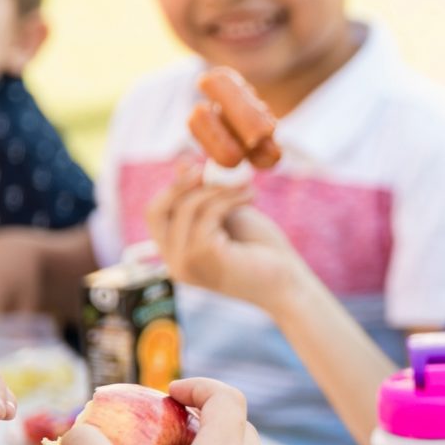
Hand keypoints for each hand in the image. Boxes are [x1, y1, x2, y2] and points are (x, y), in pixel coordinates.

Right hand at [144, 160, 302, 310]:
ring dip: (217, 191)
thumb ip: (202, 195)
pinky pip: (207, 215)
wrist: (289, 281)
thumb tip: (181, 163)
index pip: (154, 215)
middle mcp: (175, 263)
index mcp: (176, 255)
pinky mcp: (203, 257)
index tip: (197, 168)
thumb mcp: (227, 216)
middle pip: (156, 211)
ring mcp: (186, 263)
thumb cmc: (261, 251)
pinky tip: (250, 196)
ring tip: (246, 188)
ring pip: (186, 209)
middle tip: (206, 168)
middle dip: (180, 184)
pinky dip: (228, 200)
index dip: (171, 188)